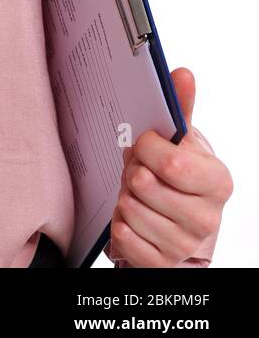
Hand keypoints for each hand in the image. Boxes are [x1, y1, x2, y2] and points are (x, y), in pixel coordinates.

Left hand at [108, 67, 232, 266]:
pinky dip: (120, 221)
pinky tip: (134, 216)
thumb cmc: (179, 178)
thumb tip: (182, 73)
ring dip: (125, 195)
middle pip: (144, 183)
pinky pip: (122, 234)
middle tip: (138, 168)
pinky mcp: (162, 264)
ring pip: (129, 207)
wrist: (181, 225)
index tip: (146, 143)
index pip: (171, 162)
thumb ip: (181, 109)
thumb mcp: (184, 144)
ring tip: (138, 192)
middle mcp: (207, 218)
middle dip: (132, 170)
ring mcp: (184, 245)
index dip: (148, 148)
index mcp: (218, 182)